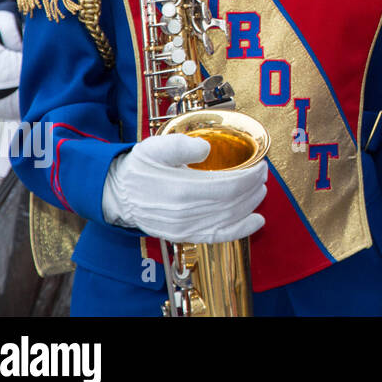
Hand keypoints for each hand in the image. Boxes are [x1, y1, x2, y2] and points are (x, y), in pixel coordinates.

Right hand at [101, 134, 266, 242]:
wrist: (118, 194)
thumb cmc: (139, 168)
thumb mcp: (154, 147)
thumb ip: (181, 145)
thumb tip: (206, 149)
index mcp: (180, 189)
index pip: (228, 185)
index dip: (249, 176)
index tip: (260, 165)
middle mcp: (185, 213)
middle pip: (232, 202)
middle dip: (253, 187)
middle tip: (263, 174)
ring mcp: (185, 227)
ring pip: (229, 218)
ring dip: (250, 204)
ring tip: (261, 190)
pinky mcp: (184, 235)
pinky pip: (217, 236)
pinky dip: (241, 231)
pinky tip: (257, 221)